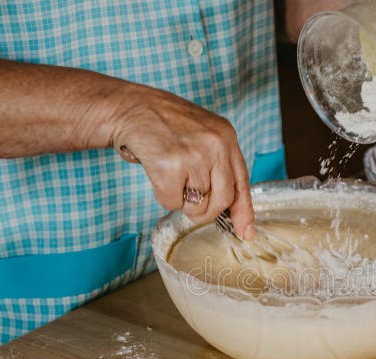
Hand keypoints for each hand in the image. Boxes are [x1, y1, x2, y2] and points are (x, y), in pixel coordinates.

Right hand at [109, 87, 254, 238]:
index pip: (242, 182)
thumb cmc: (164, 124)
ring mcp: (194, 156)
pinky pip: (172, 203)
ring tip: (170, 175)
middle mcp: (216, 145)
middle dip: (206, 210)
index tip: (246, 232)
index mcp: (226, 137)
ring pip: (197, 206)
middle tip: (190, 201)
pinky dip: (163, 195)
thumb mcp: (203, 134)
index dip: (244, 211)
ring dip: (181, 199)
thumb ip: (218, 163)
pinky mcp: (170, 167)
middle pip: (223, 200)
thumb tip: (229, 207)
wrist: (130, 108)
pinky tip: (157, 173)